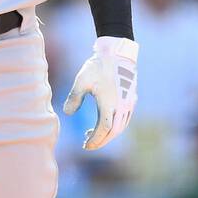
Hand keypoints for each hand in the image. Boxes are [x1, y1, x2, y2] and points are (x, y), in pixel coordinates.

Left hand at [63, 36, 137, 150]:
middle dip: (101, 141)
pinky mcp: (131, 98)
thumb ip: (74, 98)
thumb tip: (66, 113)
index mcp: (110, 103)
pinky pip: (125, 118)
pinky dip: (115, 126)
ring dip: (108, 134)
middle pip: (114, 132)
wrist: (118, 52)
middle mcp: (122, 105)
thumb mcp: (82, 80)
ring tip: (92, 134)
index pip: (104, 129)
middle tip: (88, 145)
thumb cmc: (98, 65)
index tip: (85, 145)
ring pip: (121, 126)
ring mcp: (129, 102)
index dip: (95, 140)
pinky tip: (104, 122)